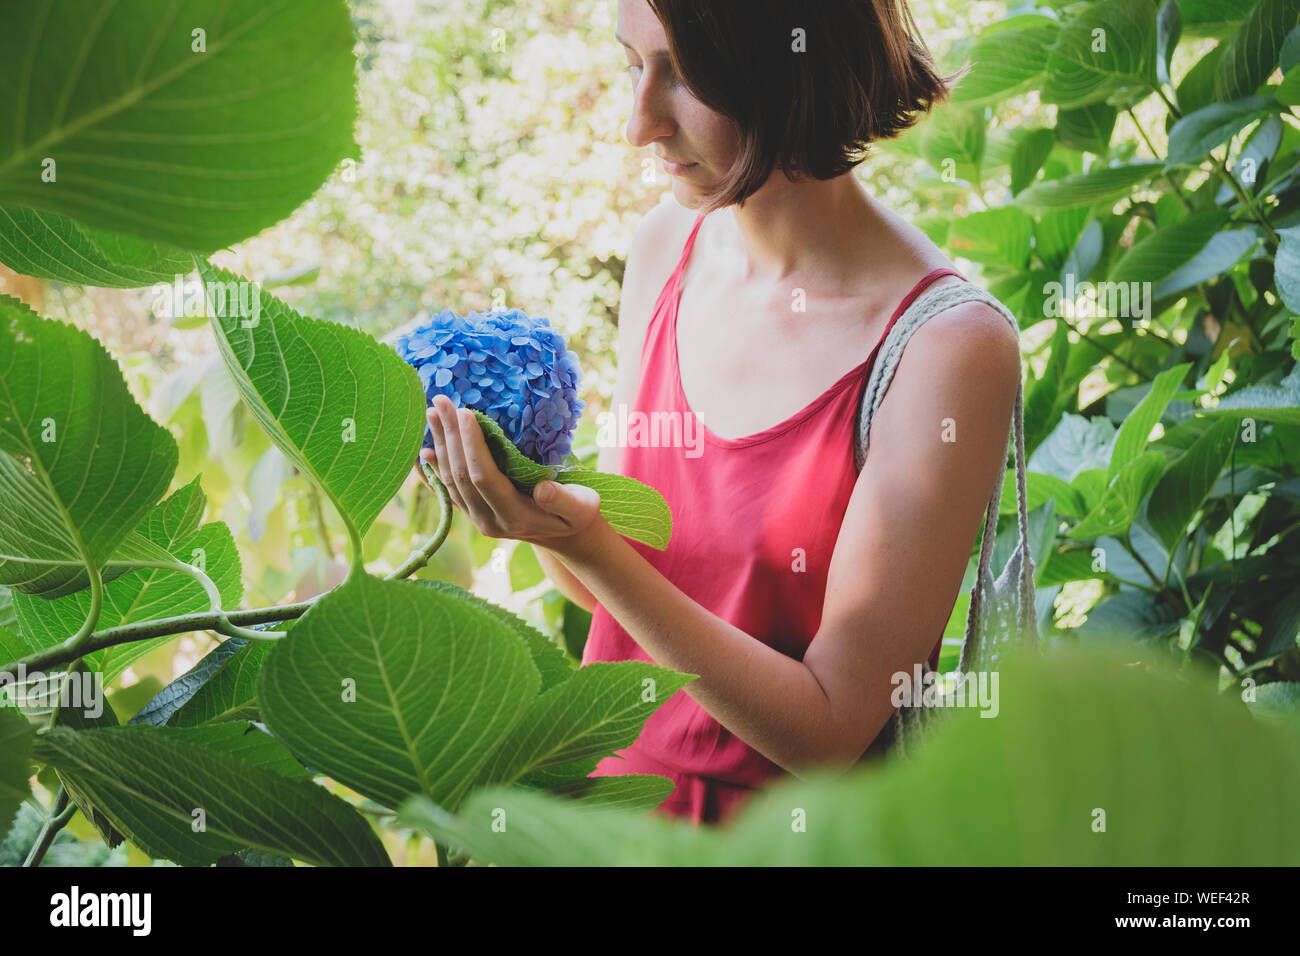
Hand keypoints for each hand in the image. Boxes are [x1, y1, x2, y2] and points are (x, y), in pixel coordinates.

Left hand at [413, 395, 604, 554]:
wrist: (562, 536)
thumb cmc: (575, 513)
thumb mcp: (581, 507)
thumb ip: (563, 500)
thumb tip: (542, 489)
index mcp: (514, 516)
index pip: (483, 478)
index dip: (471, 446)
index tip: (465, 413)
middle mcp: (488, 521)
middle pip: (460, 475)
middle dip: (450, 436)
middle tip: (442, 401)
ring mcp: (475, 519)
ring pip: (448, 480)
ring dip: (439, 445)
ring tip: (432, 413)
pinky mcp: (470, 513)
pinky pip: (444, 491)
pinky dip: (430, 469)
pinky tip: (422, 450)